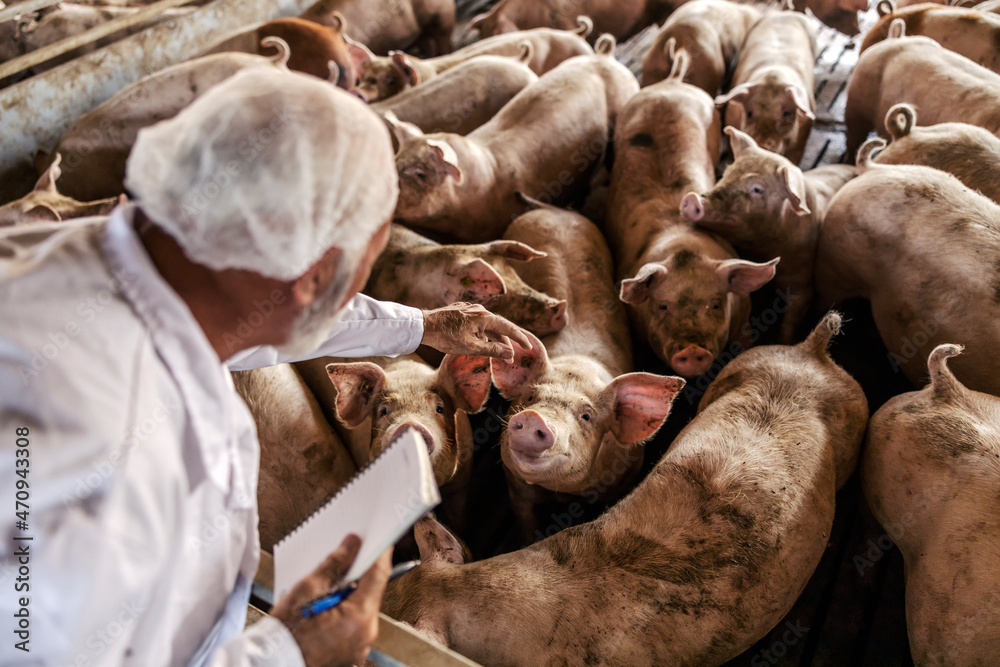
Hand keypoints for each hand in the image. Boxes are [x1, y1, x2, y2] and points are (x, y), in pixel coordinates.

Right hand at [271, 535, 391, 666]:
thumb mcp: (306, 589)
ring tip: (326, 589)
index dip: (379, 552)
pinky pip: (356, 624)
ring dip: (350, 593)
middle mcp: (366, 634)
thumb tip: (352, 545)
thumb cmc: (285, 634)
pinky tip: (327, 606)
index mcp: (358, 617)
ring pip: (363, 607)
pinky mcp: (353, 652)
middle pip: (371, 591)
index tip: (378, 538)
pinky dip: (346, 611)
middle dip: (359, 574)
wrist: (272, 663)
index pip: (378, 575)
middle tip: (345, 559)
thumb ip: (334, 564)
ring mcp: (361, 646)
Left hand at [421, 303, 532, 361]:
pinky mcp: (462, 312)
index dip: (520, 338)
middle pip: (499, 327)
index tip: (529, 347)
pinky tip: (481, 343)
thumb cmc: (445, 337)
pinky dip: (483, 334)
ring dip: (493, 340)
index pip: (508, 328)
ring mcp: (470, 310)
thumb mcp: (471, 347)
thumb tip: (510, 353)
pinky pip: (478, 324)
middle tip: (511, 358)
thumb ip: (493, 350)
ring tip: (496, 354)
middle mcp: (479, 310)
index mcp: (483, 317)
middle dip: (506, 343)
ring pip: (488, 326)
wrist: (423, 326)